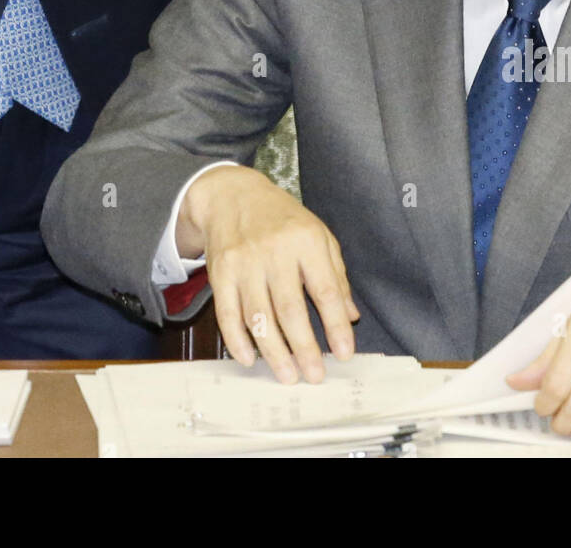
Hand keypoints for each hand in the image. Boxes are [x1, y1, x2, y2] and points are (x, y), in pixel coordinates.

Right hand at [177, 166, 359, 383]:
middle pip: (290, 308)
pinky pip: (227, 313)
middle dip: (304, 347)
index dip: (336, 325)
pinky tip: (249, 359)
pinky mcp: (220, 273)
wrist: (231, 195)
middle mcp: (274, 251)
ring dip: (273, 352)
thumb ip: (336, 275)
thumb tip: (350, 316)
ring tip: (288, 375)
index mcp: (305, 240)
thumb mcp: (317, 234)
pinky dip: (236, 340)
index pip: (325, 289)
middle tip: (315, 375)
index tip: (345, 352)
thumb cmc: (281, 218)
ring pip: (259, 316)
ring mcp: (244, 262)